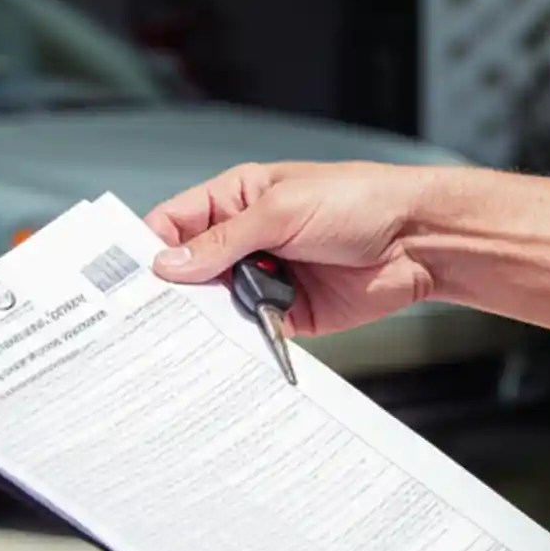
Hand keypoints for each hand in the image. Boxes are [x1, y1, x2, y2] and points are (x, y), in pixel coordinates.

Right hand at [144, 161, 436, 336]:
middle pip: (189, 270)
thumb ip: (223, 241)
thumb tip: (169, 264)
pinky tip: (223, 351)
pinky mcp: (285, 314)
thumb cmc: (358, 202)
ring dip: (205, 319)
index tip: (130, 276)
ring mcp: (264, 278)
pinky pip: (249, 332)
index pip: (175, 222)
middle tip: (146, 314)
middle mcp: (244, 240)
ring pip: (215, 305)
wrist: (420, 241)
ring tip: (182, 335)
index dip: (150, 247)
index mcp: (236, 200)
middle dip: (172, 290)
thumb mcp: (281, 210)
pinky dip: (237, 342)